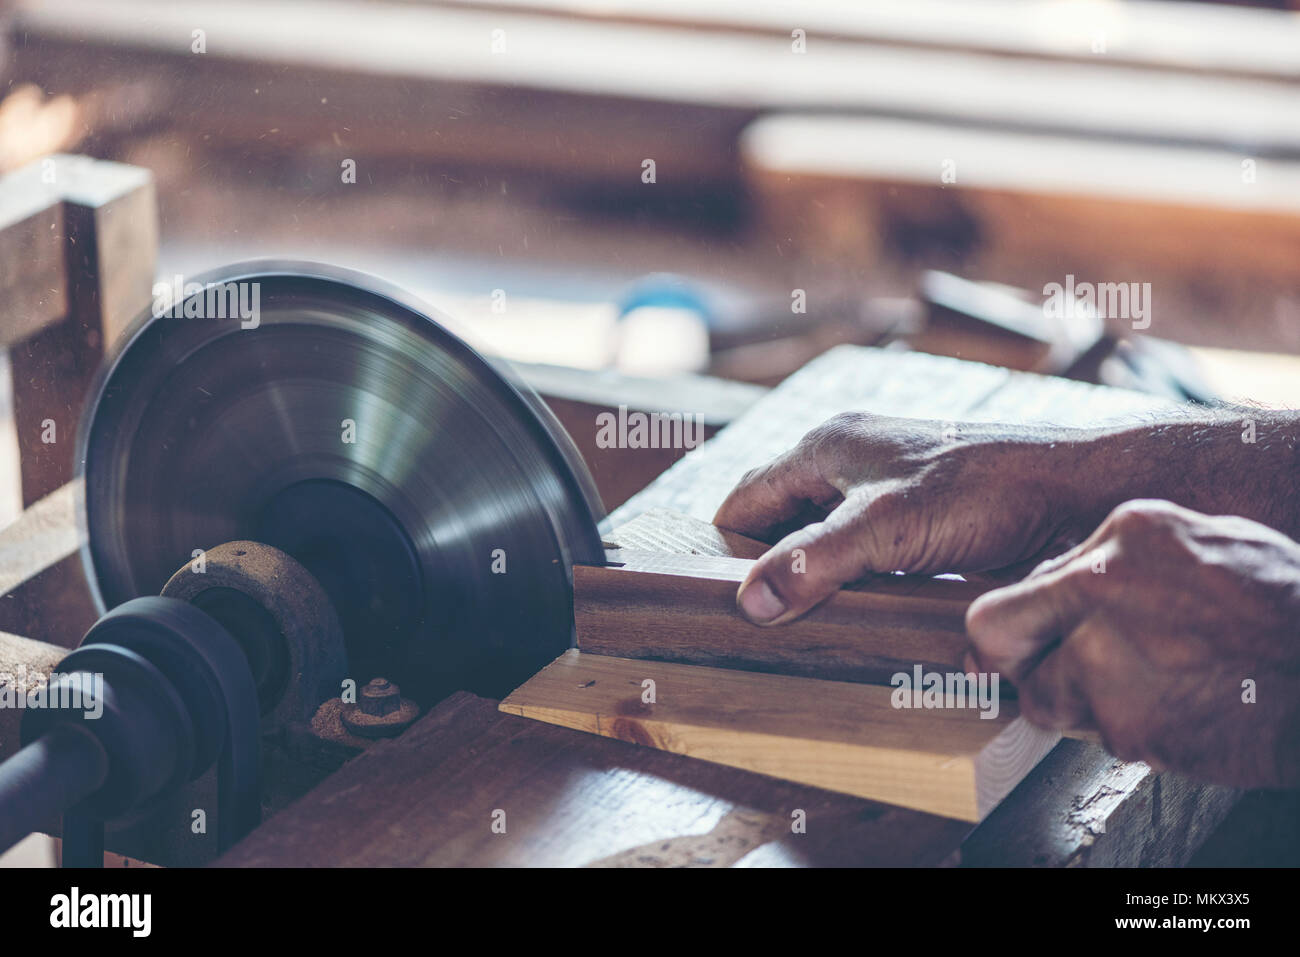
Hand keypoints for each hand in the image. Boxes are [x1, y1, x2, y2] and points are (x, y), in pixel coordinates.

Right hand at [714, 412, 1112, 624]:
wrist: (1077, 495)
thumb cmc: (987, 491)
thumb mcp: (887, 526)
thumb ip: (815, 560)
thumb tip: (750, 601)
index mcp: (826, 447)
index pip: (744, 503)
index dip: (725, 552)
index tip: (716, 604)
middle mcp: (849, 461)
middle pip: (779, 523)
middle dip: (770, 570)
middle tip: (762, 628)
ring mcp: (884, 488)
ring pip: (821, 541)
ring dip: (814, 582)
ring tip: (806, 631)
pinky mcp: (916, 518)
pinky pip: (861, 554)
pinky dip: (853, 586)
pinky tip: (859, 618)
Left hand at [966, 499, 1299, 787]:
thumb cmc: (1287, 610)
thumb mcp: (1212, 545)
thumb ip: (1129, 560)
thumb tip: (1065, 581)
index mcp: (1128, 532)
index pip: (1033, 577)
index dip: (1036, 616)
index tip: (1039, 635)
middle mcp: (1100, 585)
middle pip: (994, 629)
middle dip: (1012, 657)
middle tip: (1039, 670)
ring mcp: (1105, 655)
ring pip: (1041, 695)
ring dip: (1076, 705)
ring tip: (1140, 695)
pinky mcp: (1123, 718)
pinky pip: (1095, 734)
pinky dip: (1125, 733)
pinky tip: (1175, 713)